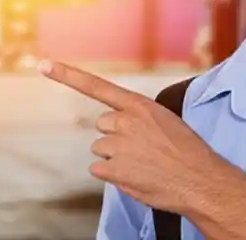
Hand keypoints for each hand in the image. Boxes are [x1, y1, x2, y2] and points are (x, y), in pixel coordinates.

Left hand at [40, 59, 228, 215]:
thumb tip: (120, 131)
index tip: (44, 65)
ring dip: (115, 157)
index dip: (68, 76)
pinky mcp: (113, 170)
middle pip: (102, 127)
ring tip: (142, 164)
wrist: (201, 180)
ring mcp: (118, 146)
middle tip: (142, 149)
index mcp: (139, 106)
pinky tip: (135, 176)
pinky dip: (113, 175)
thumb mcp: (166, 121)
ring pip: (100, 150)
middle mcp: (125, 122)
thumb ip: (140, 119)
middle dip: (115, 137)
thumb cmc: (187, 152)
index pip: (98, 87)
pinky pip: (99, 170)